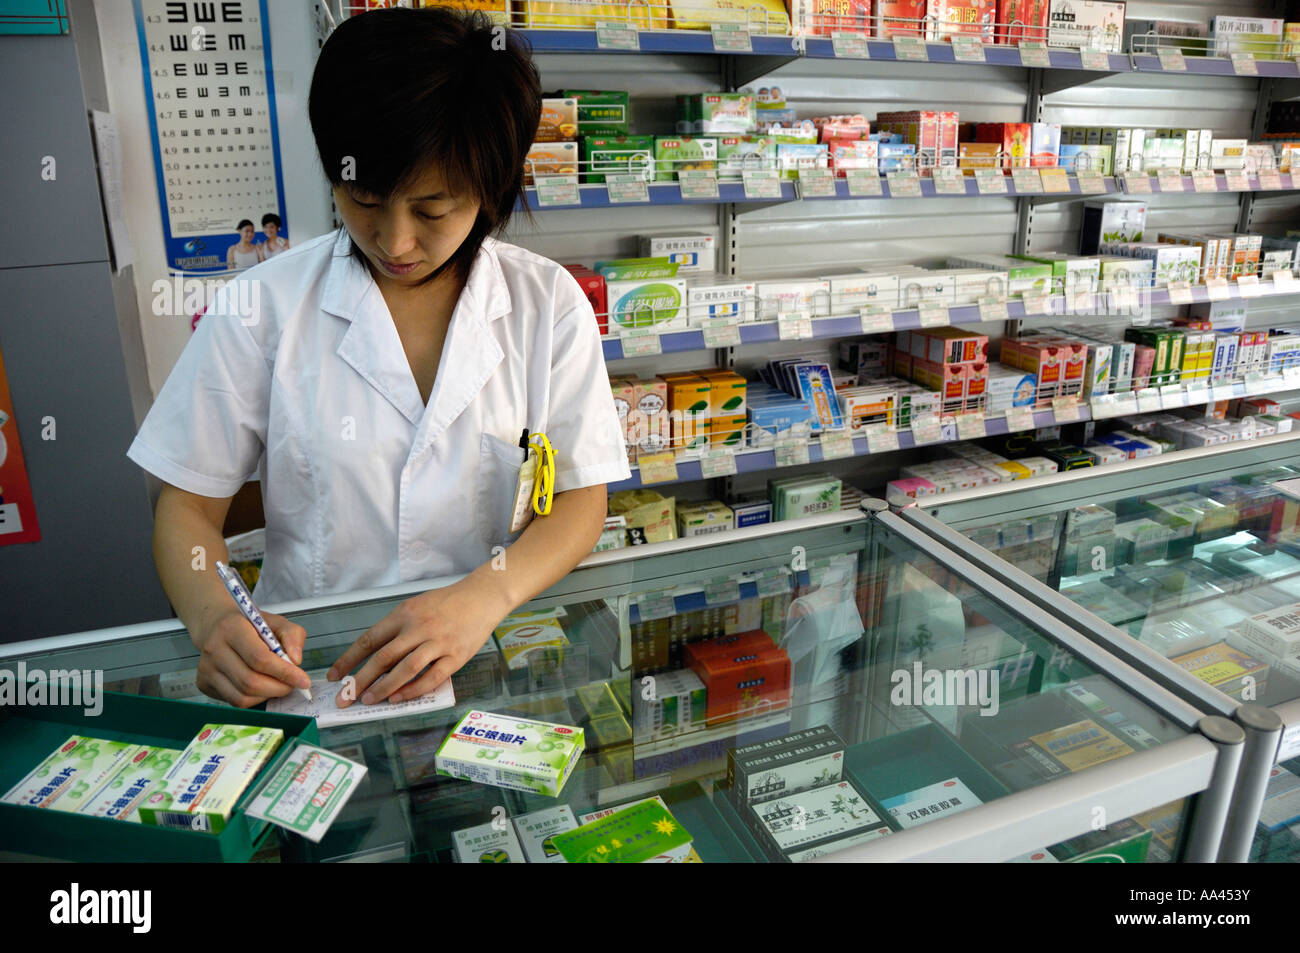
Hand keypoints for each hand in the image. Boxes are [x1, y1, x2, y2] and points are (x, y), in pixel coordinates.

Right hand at [192, 607, 310, 707]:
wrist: (217, 626)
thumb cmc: (249, 626)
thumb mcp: (276, 622)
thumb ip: (292, 636)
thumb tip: (296, 661)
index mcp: (231, 628)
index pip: (260, 658)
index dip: (285, 673)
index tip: (303, 680)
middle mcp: (214, 649)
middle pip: (250, 682)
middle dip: (278, 688)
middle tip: (292, 684)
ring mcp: (206, 668)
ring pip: (242, 697)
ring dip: (267, 695)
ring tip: (277, 684)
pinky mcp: (203, 683)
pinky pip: (234, 701)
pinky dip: (254, 699)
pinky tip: (261, 686)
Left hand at [326, 577, 508, 706]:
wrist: (483, 596)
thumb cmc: (448, 603)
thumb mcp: (417, 607)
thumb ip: (398, 629)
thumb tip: (378, 660)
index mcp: (404, 614)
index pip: (370, 639)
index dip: (349, 659)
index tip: (335, 676)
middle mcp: (419, 627)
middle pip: (383, 657)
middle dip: (360, 680)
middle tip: (345, 698)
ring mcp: (438, 642)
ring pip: (405, 669)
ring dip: (384, 688)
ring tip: (369, 700)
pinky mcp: (456, 656)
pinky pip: (432, 677)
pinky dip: (413, 690)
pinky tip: (399, 698)